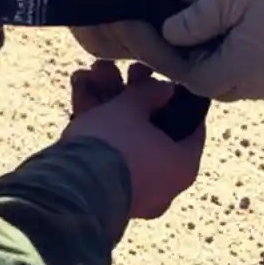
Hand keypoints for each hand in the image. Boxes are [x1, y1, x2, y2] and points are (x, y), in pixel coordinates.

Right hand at [51, 0, 207, 79]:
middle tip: (200, 42)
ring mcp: (76, 16)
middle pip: (130, 48)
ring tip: (186, 27)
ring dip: (150, 33)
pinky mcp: (81, 7)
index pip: (138, 44)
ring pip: (123, 39)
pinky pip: (114, 25)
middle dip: (163, 43)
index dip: (172, 47)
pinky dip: (137, 21)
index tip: (202, 46)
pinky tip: (165, 14)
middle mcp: (79, 21)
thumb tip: (216, 12)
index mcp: (92, 10)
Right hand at [63, 61, 205, 219]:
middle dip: (132, 96)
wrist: (72, 187)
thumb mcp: (132, 107)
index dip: (177, 98)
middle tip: (124, 72)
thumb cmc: (115, 145)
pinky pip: (106, 153)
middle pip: (151, 130)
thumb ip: (150, 93)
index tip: (164, 80)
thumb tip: (165, 88)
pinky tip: (80, 88)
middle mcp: (163, 184)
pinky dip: (94, 124)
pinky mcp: (104, 192)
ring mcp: (133, 191)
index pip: (191, 128)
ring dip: (108, 103)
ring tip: (94, 72)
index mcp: (183, 167)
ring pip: (124, 138)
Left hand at [162, 0, 263, 102]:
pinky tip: (250, 5)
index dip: (178, 58)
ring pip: (240, 67)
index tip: (168, 33)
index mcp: (242, 72)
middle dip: (205, 44)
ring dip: (229, 35)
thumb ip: (194, 21)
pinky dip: (251, 41)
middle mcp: (263, 89)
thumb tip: (169, 35)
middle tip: (199, 9)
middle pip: (217, 77)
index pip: (194, 79)